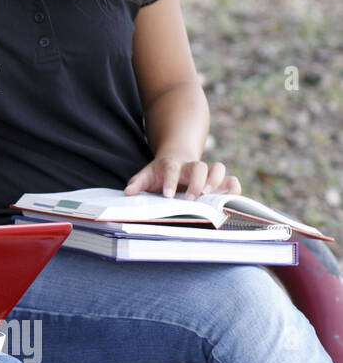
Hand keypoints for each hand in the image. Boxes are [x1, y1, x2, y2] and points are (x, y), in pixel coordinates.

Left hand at [125, 156, 240, 200]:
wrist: (177, 161)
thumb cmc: (161, 173)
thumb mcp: (147, 176)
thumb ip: (138, 182)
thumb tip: (128, 191)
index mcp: (172, 165)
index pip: (171, 169)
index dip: (170, 181)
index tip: (167, 195)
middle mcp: (191, 166)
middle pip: (199, 167)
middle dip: (196, 182)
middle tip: (191, 198)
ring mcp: (206, 172)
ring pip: (217, 169)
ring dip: (216, 182)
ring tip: (209, 195)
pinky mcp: (219, 181)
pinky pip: (231, 181)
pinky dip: (233, 189)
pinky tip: (229, 201)